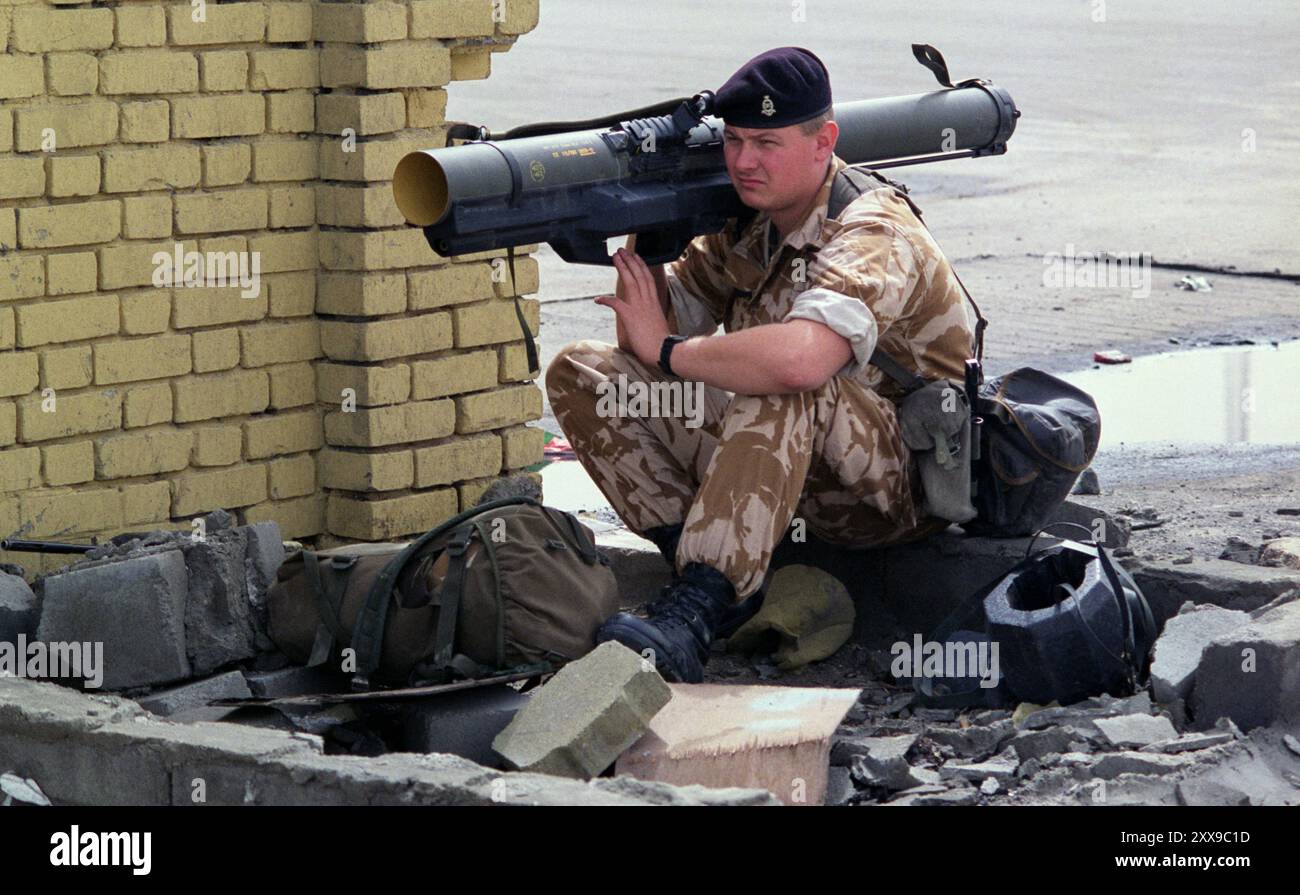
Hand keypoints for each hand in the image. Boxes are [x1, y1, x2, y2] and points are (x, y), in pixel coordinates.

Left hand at [593, 247, 672, 367]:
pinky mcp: (631, 316)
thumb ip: (650, 316)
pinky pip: (616, 304)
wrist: (663, 350)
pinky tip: (598, 298)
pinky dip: (606, 300)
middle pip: (639, 275)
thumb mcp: (657, 323)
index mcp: (654, 302)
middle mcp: (647, 301)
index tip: (636, 256)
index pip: (647, 279)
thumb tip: (645, 317)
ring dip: (622, 268)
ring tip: (615, 258)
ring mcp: (639, 307)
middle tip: (622, 250)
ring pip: (630, 282)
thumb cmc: (661, 342)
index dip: (641, 266)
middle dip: (630, 261)